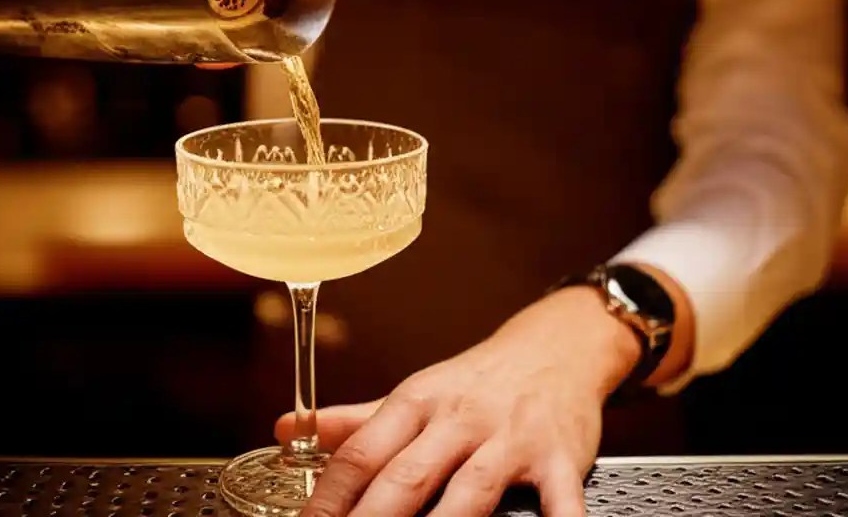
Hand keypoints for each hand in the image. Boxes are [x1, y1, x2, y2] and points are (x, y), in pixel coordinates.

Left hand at [274, 287, 643, 516]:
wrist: (559, 346)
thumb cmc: (480, 381)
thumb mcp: (416, 393)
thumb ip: (355, 420)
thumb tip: (287, 430)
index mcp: (417, 402)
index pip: (361, 454)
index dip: (328, 499)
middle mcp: (460, 419)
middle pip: (405, 478)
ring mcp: (511, 439)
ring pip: (468, 493)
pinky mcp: (560, 459)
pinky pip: (559, 501)